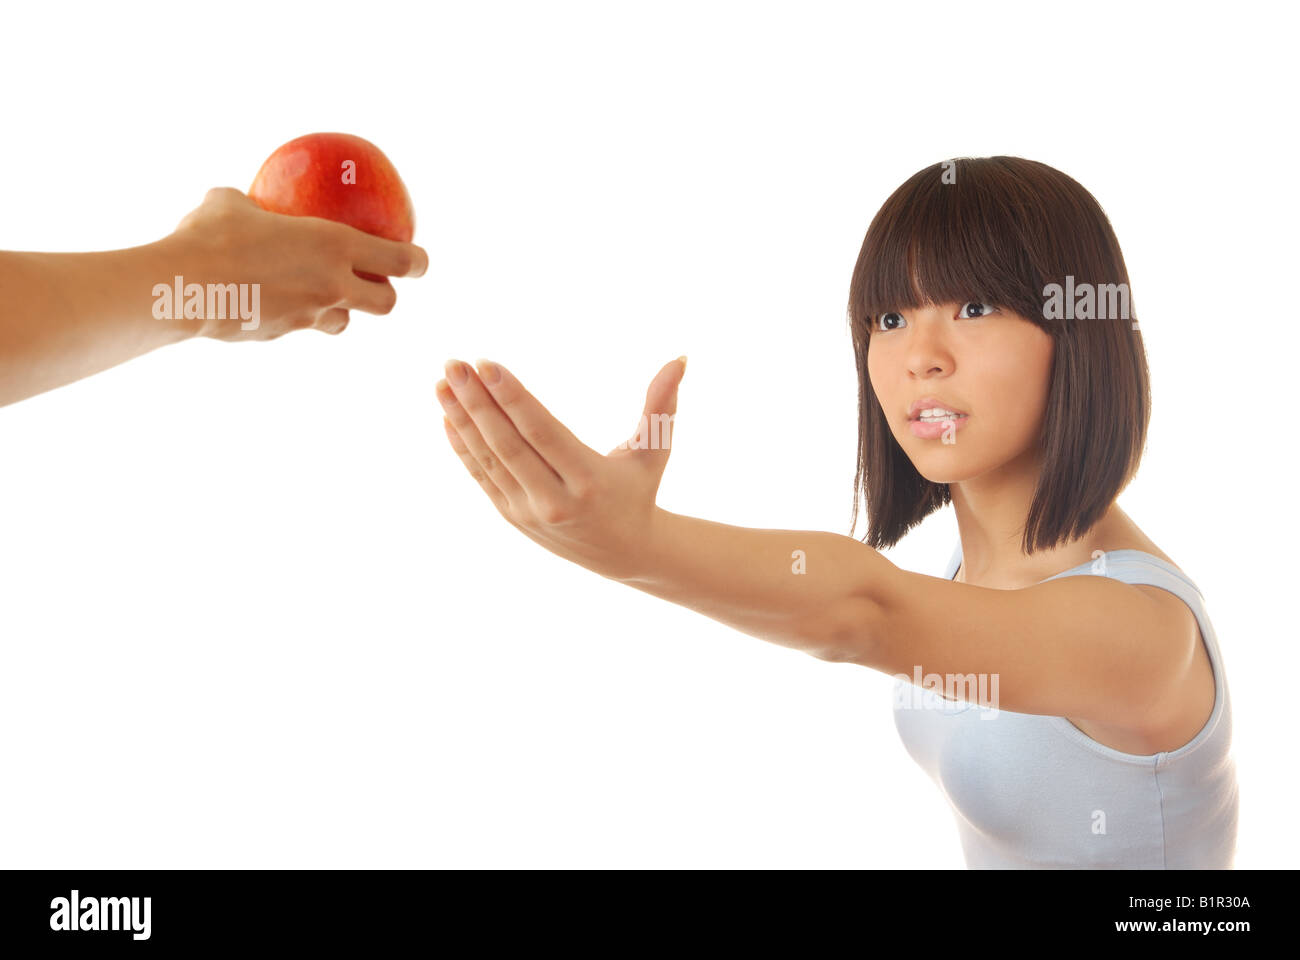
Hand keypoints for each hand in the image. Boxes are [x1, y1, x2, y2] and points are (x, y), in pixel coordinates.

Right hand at [165, 187, 427, 339]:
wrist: (181, 286)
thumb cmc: (208, 234)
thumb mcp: (232, 203)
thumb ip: (251, 204)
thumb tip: (243, 199)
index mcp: (334, 246)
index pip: (399, 260)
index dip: (417, 262)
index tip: (420, 261)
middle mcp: (332, 285)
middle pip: (385, 304)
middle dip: (385, 295)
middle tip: (374, 283)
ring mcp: (309, 316)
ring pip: (342, 322)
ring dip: (338, 311)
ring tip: (317, 294)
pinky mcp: (282, 335)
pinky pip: (299, 326)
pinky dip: (293, 316)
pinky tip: (268, 301)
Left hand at [436, 356, 687, 581]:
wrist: (624, 553)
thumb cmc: (639, 490)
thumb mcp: (654, 450)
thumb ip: (662, 404)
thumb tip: (680, 357)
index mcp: (588, 480)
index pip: (542, 432)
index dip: (512, 398)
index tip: (486, 364)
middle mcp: (554, 499)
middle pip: (507, 444)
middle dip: (476, 402)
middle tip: (454, 364)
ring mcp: (529, 511)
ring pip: (488, 459)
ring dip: (461, 419)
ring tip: (442, 382)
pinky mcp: (512, 516)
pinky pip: (481, 476)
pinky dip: (462, 446)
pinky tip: (447, 415)